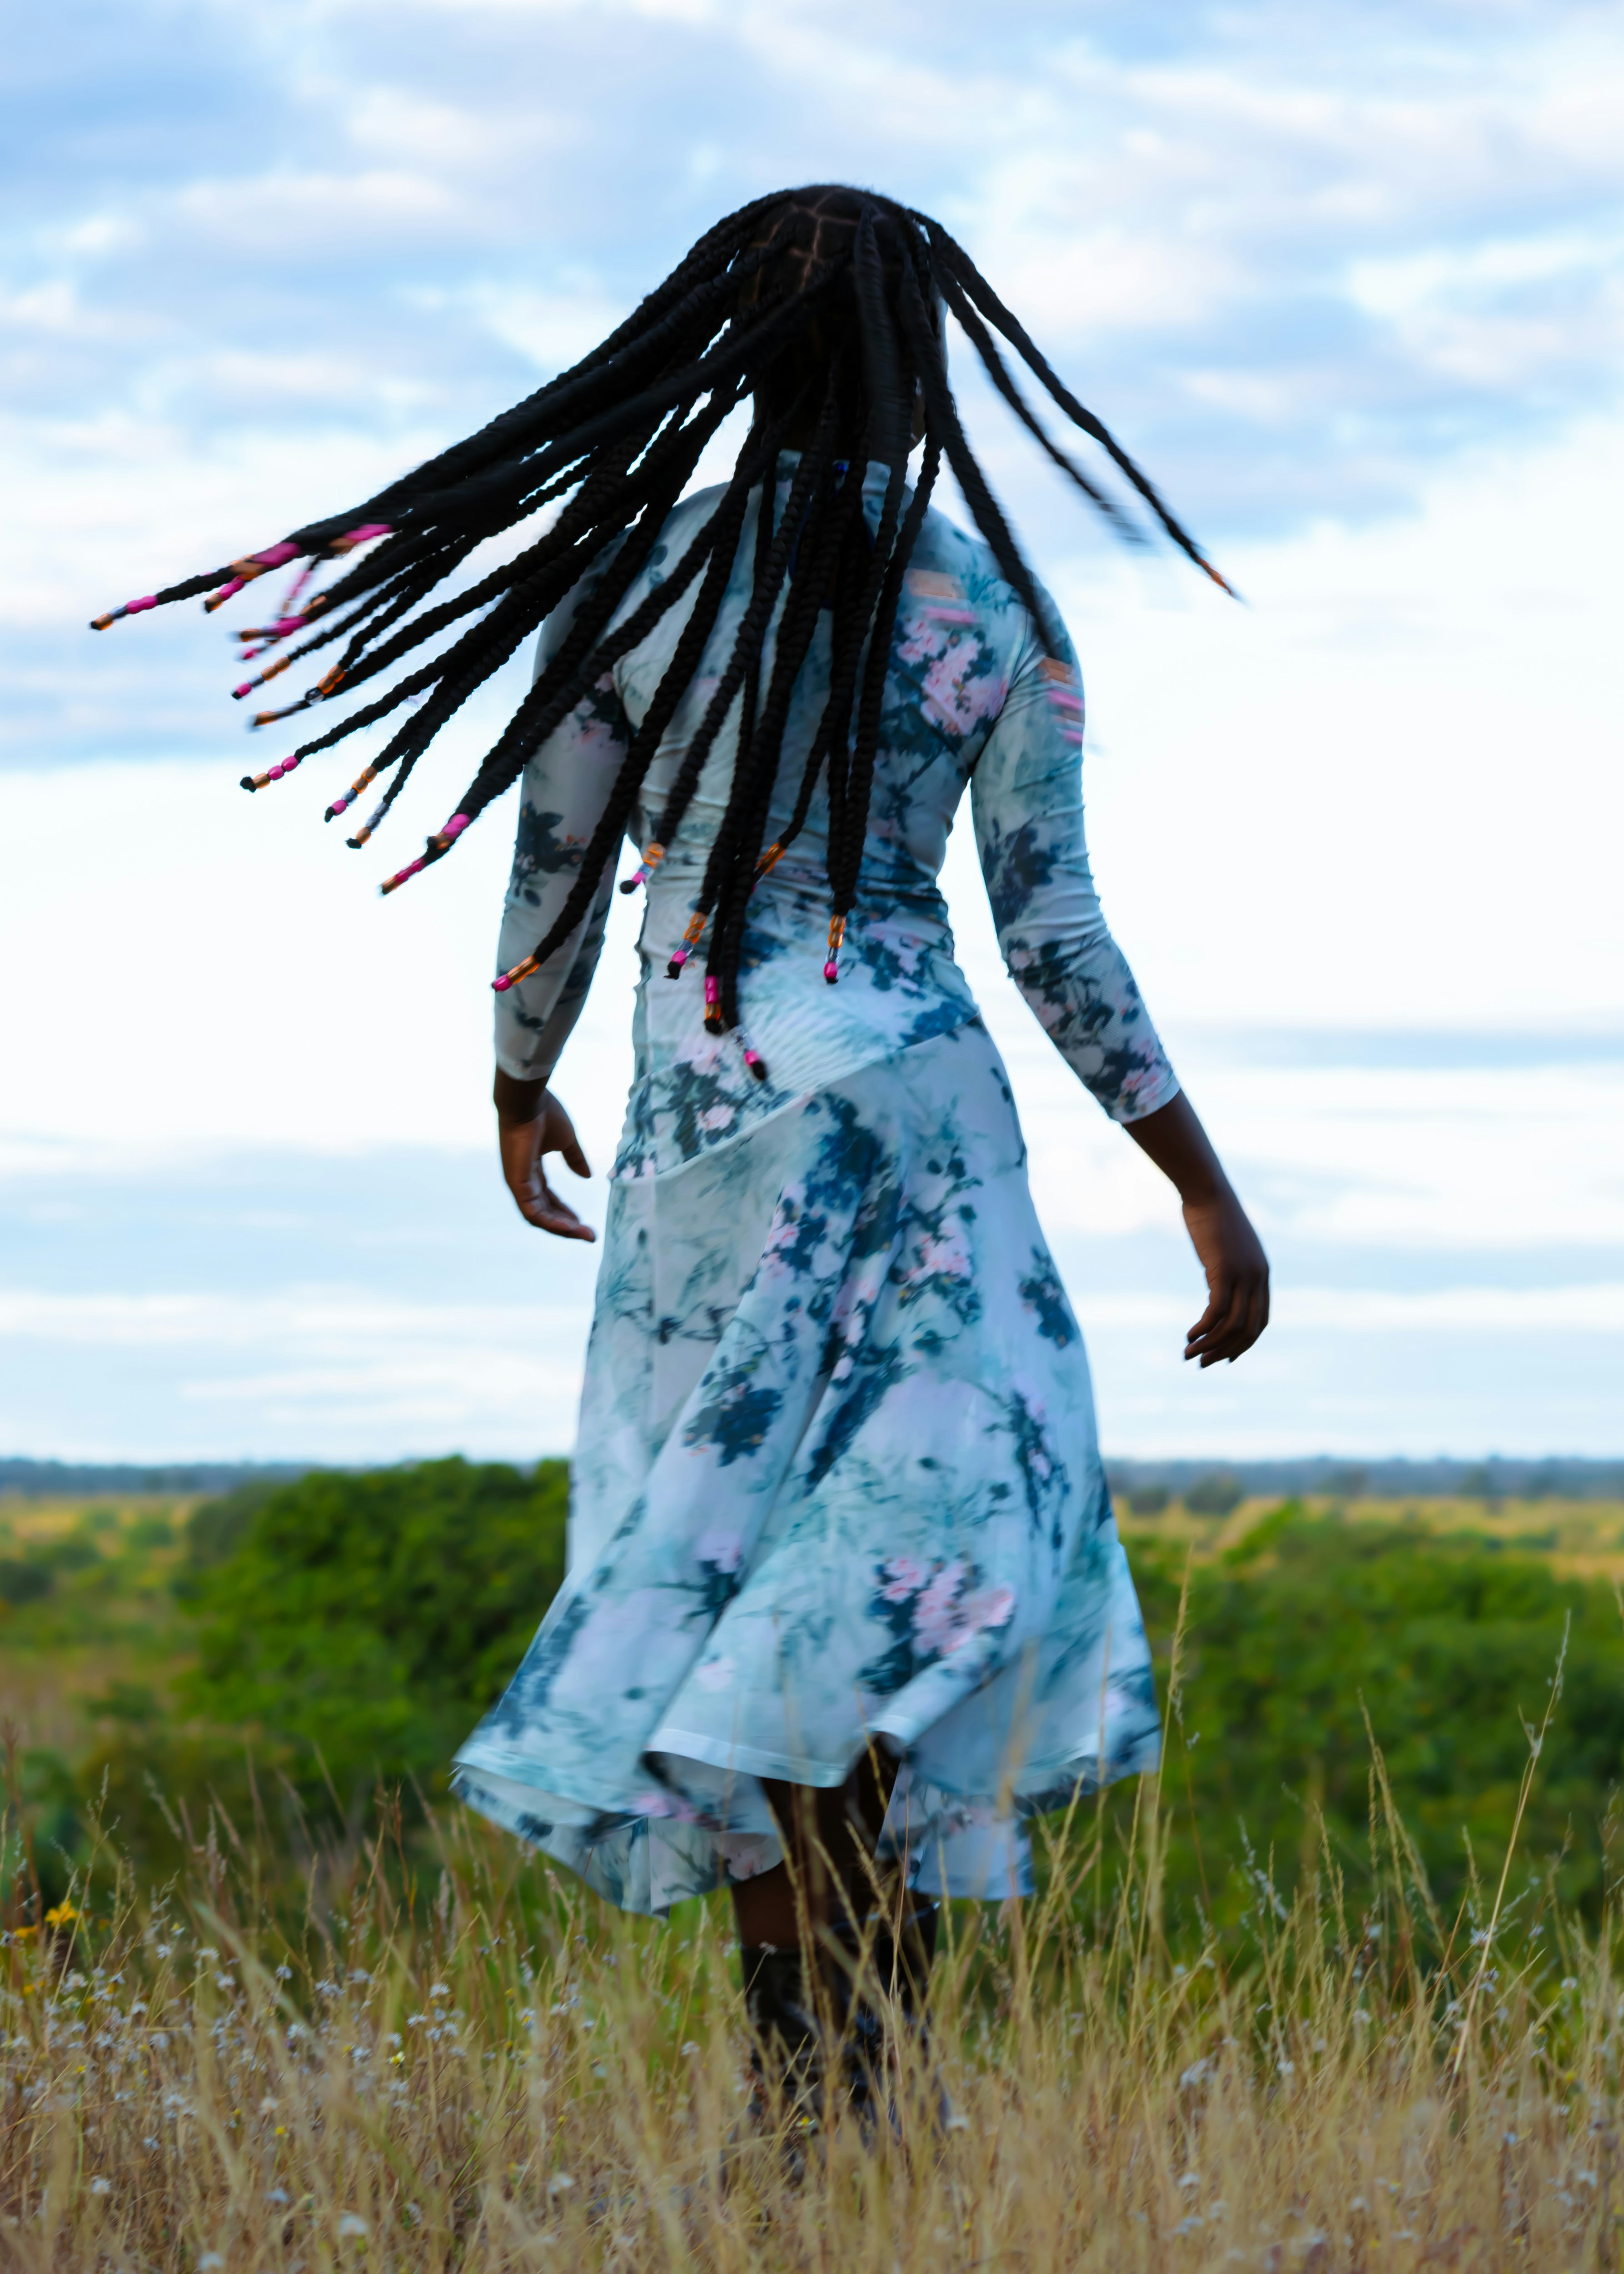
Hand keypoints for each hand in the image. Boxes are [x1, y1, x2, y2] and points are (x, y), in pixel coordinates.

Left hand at [494, 1074, 595, 1241]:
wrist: (527, 1100)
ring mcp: (517, 1183)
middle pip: (545, 1212)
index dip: (566, 1212)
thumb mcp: (566, 1140)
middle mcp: (522, 1180)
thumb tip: (587, 1176)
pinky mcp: (516, 1184)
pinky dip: (550, 1222)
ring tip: (583, 1234)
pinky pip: (532, 1212)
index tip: (584, 1222)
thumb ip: (575, 1159)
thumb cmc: (544, 1113)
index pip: (549, 1198)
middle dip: (567, 1226)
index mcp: (531, 1170)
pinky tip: (569, 1228)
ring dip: (561, 1228)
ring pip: (539, 1217)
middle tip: (589, 1235)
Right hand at [1123, 1089, 1268, 1365]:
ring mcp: (1243, 1275)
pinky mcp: (1224, 1271)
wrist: (1207, 1190)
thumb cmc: (1212, 1214)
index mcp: (1262, 1273)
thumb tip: (1216, 1287)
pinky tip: (1188, 1335)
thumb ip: (1227, 1269)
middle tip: (1204, 1363)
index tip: (1224, 1356)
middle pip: (1249, 1328)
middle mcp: (1258, 1277)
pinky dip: (1203, 1328)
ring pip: (1232, 1325)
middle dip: (1227, 1350)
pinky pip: (1216, 1312)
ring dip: (1210, 1344)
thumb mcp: (1226, 1247)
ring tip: (1190, 1354)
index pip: (1260, 1319)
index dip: (1245, 1343)